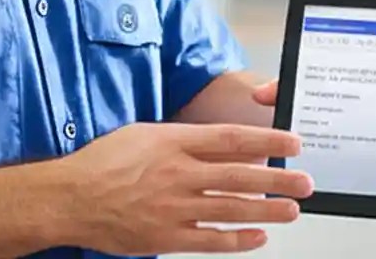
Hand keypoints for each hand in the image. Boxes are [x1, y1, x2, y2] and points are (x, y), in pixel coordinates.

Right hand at [57, 122, 313, 254]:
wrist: (69, 198)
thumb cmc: (104, 163)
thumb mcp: (146, 135)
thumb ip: (189, 140)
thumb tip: (230, 146)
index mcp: (173, 142)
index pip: (232, 138)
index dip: (268, 139)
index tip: (293, 142)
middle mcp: (177, 173)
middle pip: (240, 175)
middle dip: (279, 179)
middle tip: (305, 182)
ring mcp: (173, 207)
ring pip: (232, 209)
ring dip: (267, 211)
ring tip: (293, 210)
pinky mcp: (165, 237)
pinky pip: (211, 240)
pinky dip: (238, 240)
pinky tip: (259, 237)